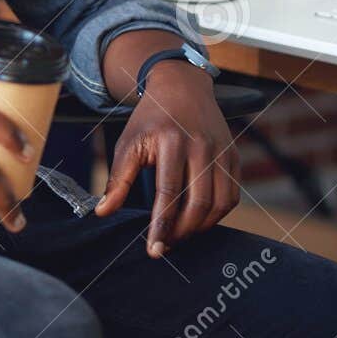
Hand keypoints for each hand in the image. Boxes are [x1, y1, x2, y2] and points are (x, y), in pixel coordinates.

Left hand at [94, 66, 241, 256]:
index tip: (153, 250)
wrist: (181, 88)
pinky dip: (217, 215)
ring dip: (200, 227)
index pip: (169, 193)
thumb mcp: (128, 143)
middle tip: (164, 245)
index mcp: (172, 142)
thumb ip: (118, 179)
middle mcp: (202, 147)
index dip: (161, 225)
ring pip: (219, 203)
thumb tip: (102, 212)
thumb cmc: (150, 119)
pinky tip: (198, 220)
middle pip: (198, 203)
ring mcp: (222, 152)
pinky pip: (232, 196)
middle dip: (182, 231)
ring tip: (179, 235)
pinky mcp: (234, 157)